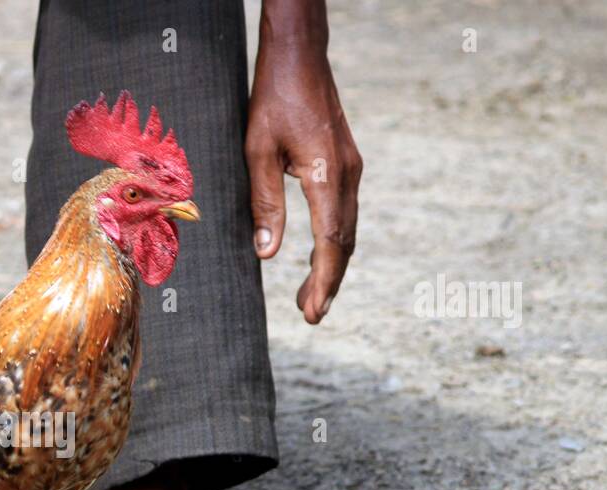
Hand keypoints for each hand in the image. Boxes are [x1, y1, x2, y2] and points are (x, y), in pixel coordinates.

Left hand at [246, 2, 361, 323]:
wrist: (300, 55)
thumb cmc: (273, 98)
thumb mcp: (257, 152)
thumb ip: (264, 203)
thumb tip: (267, 254)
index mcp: (326, 175)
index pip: (330, 241)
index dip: (322, 280)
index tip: (311, 311)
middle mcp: (347, 175)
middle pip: (345, 242)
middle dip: (328, 282)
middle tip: (311, 316)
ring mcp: (350, 169)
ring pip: (347, 229)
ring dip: (331, 266)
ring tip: (311, 298)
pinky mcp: (344, 164)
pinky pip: (343, 213)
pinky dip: (333, 242)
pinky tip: (320, 256)